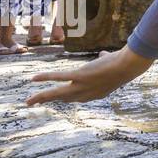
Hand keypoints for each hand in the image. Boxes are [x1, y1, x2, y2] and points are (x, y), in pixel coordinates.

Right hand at [26, 46, 153, 104]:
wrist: (128, 65)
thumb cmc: (122, 64)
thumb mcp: (111, 66)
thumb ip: (104, 61)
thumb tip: (103, 54)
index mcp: (94, 95)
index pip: (75, 98)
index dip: (64, 97)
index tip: (56, 97)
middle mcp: (86, 95)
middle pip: (62, 99)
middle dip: (48, 101)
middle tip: (36, 103)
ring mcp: (81, 86)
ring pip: (55, 94)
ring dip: (40, 97)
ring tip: (29, 101)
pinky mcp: (79, 76)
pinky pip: (58, 77)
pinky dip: (44, 78)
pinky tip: (33, 78)